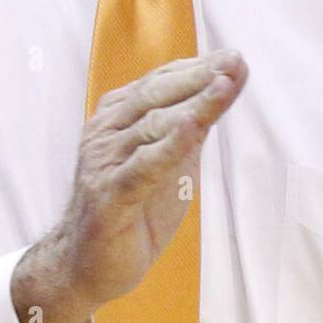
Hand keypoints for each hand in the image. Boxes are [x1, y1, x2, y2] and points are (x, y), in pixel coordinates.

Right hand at [11, 50, 246, 322]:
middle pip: (156, 95)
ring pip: (153, 124)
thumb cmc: (133, 209)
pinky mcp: (109, 195)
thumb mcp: (171, 162)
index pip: (160, 82)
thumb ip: (191, 128)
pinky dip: (169, 146)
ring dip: (193, 103)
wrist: (88, 265)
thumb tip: (226, 87)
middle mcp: (106, 131)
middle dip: (199, 77)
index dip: (198, 67)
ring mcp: (104, 162)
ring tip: (224, 85)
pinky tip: (193, 128)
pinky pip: (143, 166)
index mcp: (117, 116)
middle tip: (234, 62)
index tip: (234, 58)